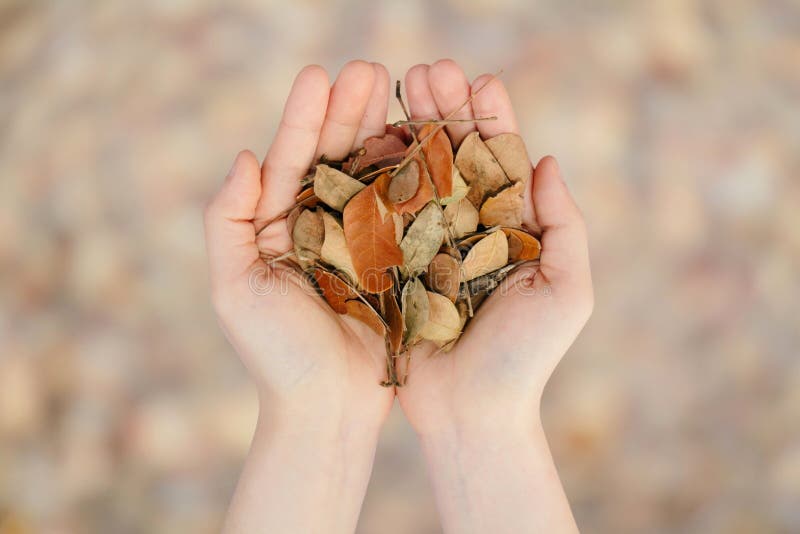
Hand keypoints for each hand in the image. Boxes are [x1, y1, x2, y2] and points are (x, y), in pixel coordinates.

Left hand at [204, 61, 393, 532]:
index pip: (291, 160)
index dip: (305, 117)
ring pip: (374, 176)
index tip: (321, 74)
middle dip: (351, 112)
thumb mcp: (234, 287)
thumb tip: (245, 157)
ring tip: (404, 89)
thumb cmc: (276, 355)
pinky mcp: (395, 262)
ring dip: (386, 131)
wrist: (328, 409)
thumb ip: (227, 221)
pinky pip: (406, 211)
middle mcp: (319, 228)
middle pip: (335, 157)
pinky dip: (415, 175)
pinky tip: (426, 141)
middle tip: (373, 68)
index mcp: (277, 227)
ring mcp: (360, 242)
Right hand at [396, 60, 592, 532]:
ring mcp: (426, 245)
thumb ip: (566, 227)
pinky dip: (376, 176)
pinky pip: (382, 215)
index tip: (480, 80)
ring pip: (417, 175)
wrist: (472, 416)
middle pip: (455, 157)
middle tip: (428, 68)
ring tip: (396, 86)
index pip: (502, 161)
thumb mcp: (566, 292)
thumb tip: (548, 161)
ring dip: (408, 129)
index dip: (492, 118)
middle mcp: (467, 229)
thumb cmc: (526, 360)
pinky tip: (368, 139)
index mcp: (511, 229)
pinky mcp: (392, 266)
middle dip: (445, 110)